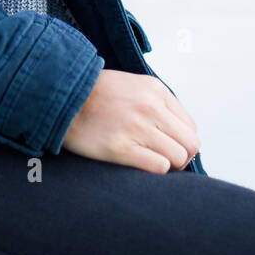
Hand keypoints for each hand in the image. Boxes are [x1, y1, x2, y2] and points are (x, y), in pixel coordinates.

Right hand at [61, 69, 201, 173]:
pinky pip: (158, 166)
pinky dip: (156, 169)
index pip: (190, 127)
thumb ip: (158, 104)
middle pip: (190, 144)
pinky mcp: (120, 148)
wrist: (63, 96)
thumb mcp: (134, 85)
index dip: (183, 142)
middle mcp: (150, 107)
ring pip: (178, 157)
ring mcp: (135, 127)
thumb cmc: (98, 94)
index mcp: (156, 90)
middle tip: (166, 160)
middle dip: (182, 157)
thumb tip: (180, 134)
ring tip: (152, 161)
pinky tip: (141, 163)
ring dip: (170, 165)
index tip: (170, 147)